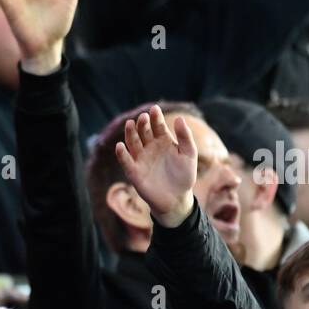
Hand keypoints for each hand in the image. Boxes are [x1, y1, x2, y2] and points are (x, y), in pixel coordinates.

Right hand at [113, 106, 196, 227]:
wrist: (177, 199)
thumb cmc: (184, 176)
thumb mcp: (189, 154)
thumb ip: (185, 137)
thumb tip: (179, 118)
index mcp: (163, 141)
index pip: (158, 125)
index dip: (155, 117)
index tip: (154, 109)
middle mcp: (150, 147)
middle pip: (143, 132)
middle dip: (142, 124)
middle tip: (143, 117)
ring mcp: (141, 159)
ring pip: (133, 143)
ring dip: (130, 133)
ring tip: (131, 124)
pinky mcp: (134, 172)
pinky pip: (126, 161)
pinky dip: (121, 154)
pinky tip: (120, 146)